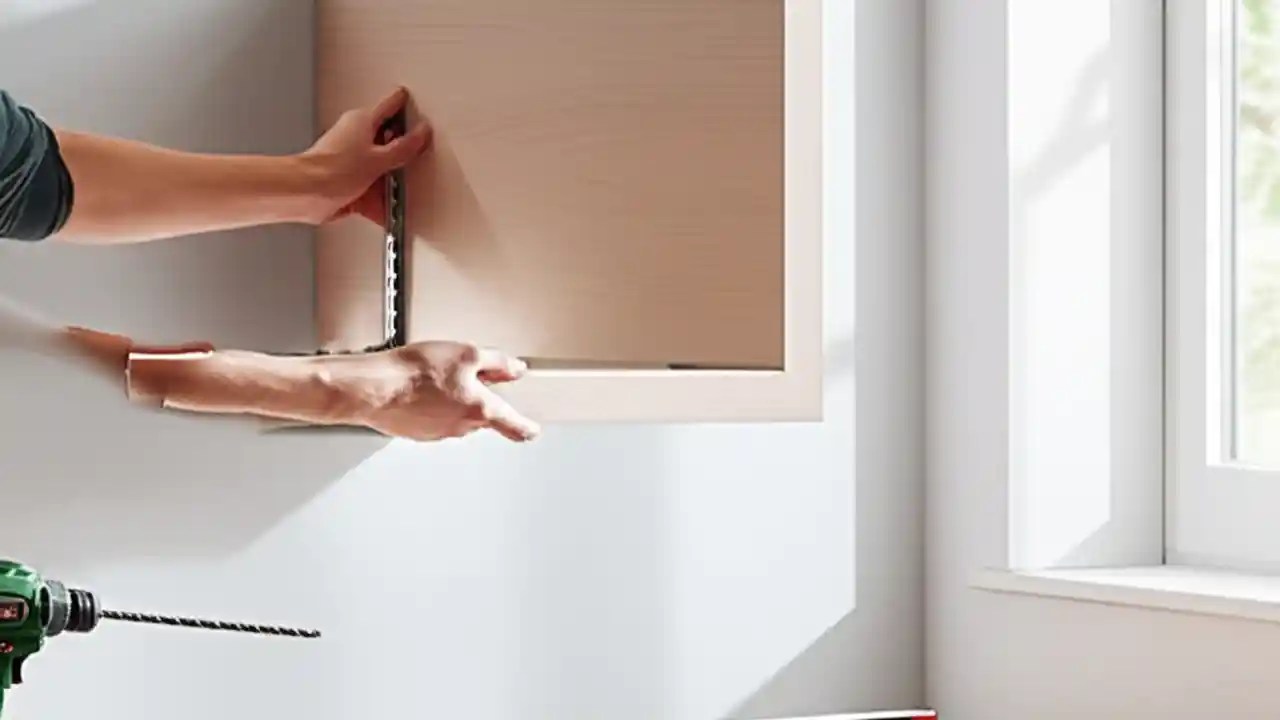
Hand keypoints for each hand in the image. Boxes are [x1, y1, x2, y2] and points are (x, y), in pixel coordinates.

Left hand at [302, 86, 432, 224]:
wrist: (305, 194)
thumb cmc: (331, 170)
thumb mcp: (379, 159)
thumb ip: (404, 147)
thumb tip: (421, 133)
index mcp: (362, 121)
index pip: (389, 105)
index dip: (404, 103)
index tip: (414, 103)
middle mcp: (354, 137)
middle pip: (387, 140)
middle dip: (402, 153)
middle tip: (416, 157)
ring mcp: (350, 160)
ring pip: (379, 168)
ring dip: (390, 182)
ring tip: (400, 192)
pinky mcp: (346, 181)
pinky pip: (370, 189)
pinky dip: (378, 200)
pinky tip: (386, 210)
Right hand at [332, 341, 540, 442]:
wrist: (375, 388)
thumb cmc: (416, 372)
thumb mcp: (466, 354)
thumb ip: (497, 362)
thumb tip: (516, 369)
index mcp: (480, 409)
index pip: (513, 425)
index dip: (526, 427)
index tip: (532, 430)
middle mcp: (462, 426)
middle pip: (482, 416)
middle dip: (480, 401)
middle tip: (469, 378)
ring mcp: (438, 432)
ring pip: (456, 416)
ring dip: (452, 400)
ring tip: (436, 377)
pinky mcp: (417, 431)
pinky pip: (433, 418)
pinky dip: (430, 405)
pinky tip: (418, 387)